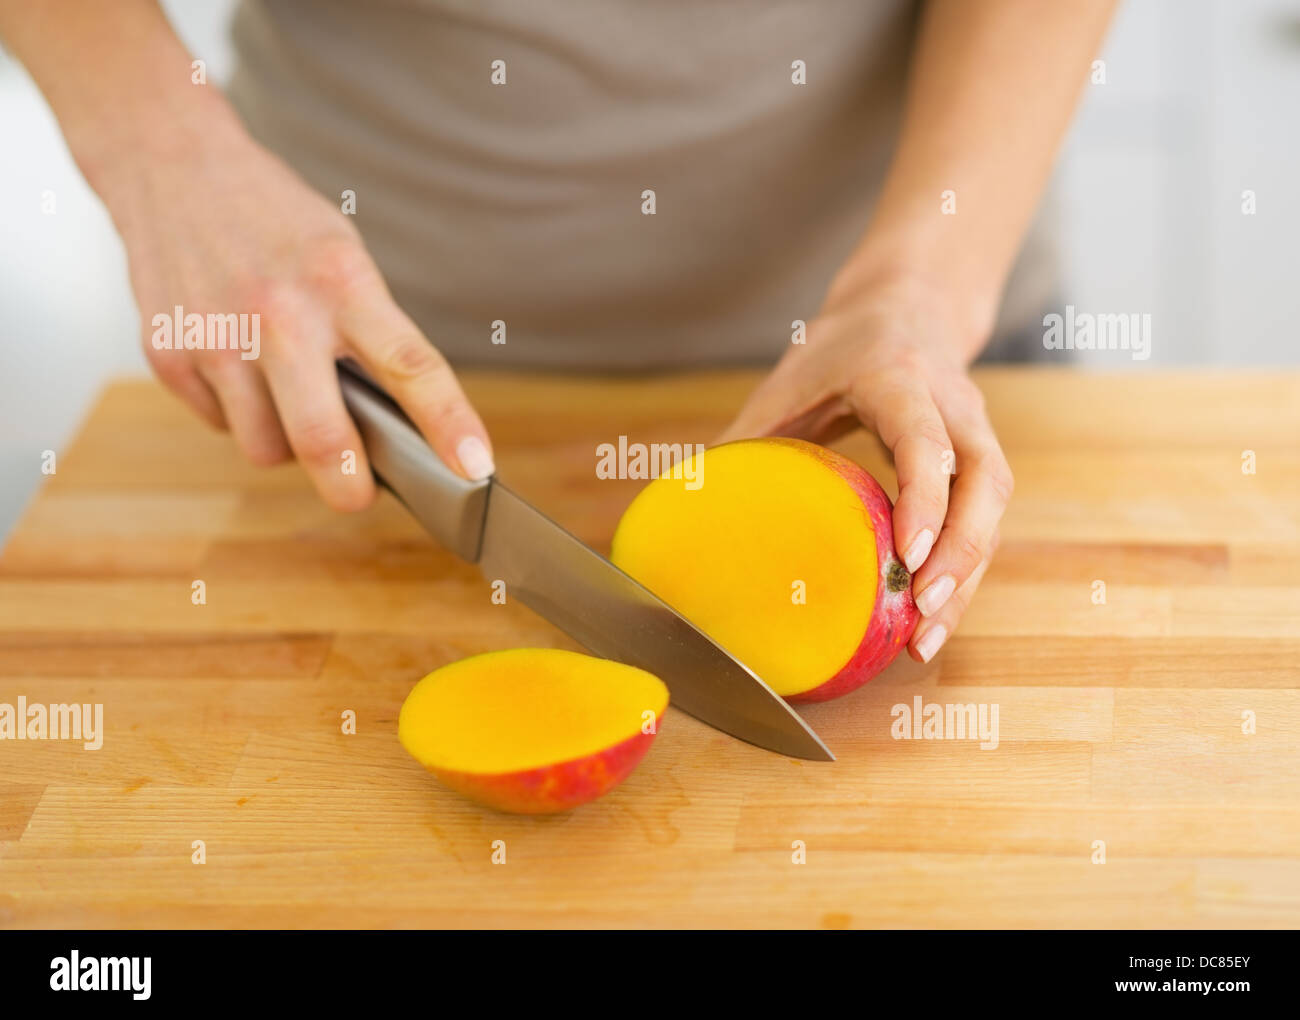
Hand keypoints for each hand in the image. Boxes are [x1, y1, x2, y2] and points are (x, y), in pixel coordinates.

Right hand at [106, 125, 492, 510]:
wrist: (172, 168)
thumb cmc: (275, 220)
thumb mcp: (344, 258)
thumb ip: (369, 332)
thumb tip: (399, 424)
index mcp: (340, 283)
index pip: (410, 367)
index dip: (449, 424)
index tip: (475, 467)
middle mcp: (279, 314)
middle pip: (323, 439)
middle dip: (350, 489)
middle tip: (361, 492)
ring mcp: (218, 338)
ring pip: (267, 449)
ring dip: (288, 446)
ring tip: (289, 400)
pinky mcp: (169, 355)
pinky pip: (221, 427)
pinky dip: (240, 416)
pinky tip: (241, 370)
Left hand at [717, 272, 1012, 663]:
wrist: (910, 307)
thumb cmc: (840, 348)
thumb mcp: (787, 380)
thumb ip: (747, 437)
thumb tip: (687, 502)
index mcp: (898, 378)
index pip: (925, 440)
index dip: (923, 498)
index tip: (907, 555)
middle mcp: (952, 404)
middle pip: (983, 481)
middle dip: (960, 552)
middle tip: (920, 610)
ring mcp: (976, 431)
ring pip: (993, 508)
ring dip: (967, 577)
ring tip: (925, 639)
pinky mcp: (980, 461)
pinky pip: (985, 520)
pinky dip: (963, 571)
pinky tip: (929, 617)